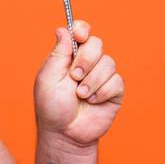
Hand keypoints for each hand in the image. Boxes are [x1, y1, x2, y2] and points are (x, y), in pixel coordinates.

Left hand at [34, 19, 123, 147]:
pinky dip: (102, 92)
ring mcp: (102, 76)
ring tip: (81, 95)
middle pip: (97, 43)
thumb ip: (58, 53)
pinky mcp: (114, 91)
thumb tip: (63, 29)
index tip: (79, 36)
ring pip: (108, 63)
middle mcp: (87, 63)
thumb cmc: (52, 107)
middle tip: (74, 77)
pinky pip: (116, 81)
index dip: (82, 29)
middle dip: (86, 59)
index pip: (80, 32)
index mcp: (69, 56)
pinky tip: (93, 102)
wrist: (65, 133)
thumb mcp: (48, 78)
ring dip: (92, 80)